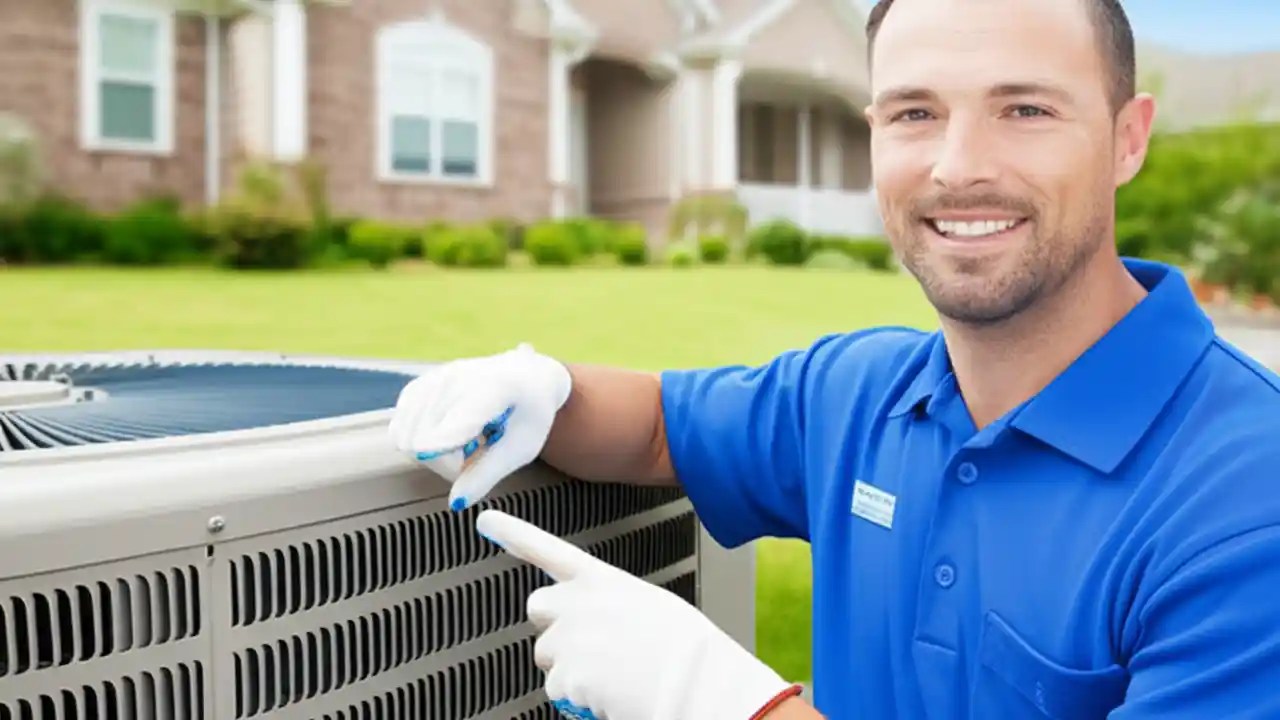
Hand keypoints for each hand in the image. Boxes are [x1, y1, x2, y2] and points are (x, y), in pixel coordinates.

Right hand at [389, 343, 571, 509]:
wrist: (525, 375)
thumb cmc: (529, 414)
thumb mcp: (521, 448)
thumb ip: (487, 474)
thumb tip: (456, 504)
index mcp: (493, 387)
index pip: (451, 427)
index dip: (444, 458)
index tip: (460, 471)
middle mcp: (456, 376)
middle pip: (421, 440)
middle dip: (442, 464)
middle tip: (471, 461)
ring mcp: (433, 378)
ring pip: (404, 437)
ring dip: (429, 454)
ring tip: (461, 448)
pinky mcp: (418, 385)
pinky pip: (399, 427)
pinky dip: (417, 442)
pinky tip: (444, 438)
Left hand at [476, 509, 801, 719]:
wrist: (696, 683)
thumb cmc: (685, 650)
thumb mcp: (652, 607)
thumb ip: (612, 606)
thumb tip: (597, 626)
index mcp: (605, 581)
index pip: (550, 550)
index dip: (514, 533)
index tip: (485, 520)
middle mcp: (580, 604)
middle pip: (537, 607)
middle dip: (553, 625)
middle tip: (587, 643)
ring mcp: (569, 638)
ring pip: (547, 657)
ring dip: (570, 669)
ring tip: (613, 674)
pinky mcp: (566, 675)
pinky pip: (558, 691)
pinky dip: (579, 699)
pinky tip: (611, 693)